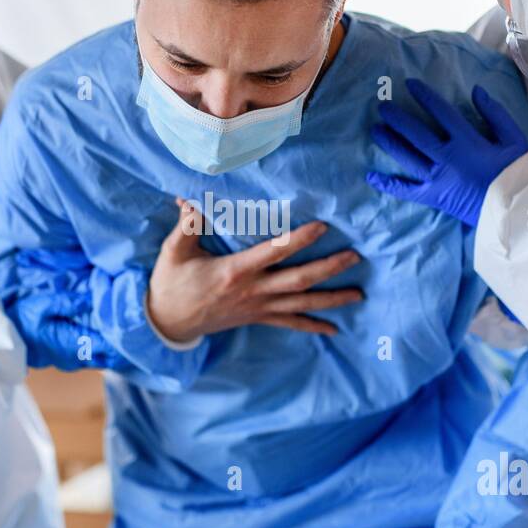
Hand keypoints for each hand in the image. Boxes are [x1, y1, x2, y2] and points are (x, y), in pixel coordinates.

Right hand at [147, 198, 363, 341]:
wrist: (168, 323)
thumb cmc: (171, 283)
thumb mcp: (175, 251)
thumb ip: (188, 225)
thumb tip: (189, 198)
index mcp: (236, 270)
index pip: (274, 252)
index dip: (300, 239)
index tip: (323, 226)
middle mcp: (253, 291)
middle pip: (299, 280)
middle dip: (330, 268)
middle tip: (356, 256)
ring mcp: (258, 308)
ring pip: (301, 304)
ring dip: (332, 299)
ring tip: (359, 294)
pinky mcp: (258, 318)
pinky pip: (290, 324)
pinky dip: (313, 326)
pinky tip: (335, 328)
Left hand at [367, 79, 527, 226]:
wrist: (516, 210)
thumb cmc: (518, 172)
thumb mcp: (514, 138)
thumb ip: (495, 114)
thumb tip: (476, 91)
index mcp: (467, 141)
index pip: (441, 112)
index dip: (425, 96)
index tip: (410, 84)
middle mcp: (448, 157)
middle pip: (416, 133)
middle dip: (398, 118)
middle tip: (382, 106)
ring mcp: (438, 178)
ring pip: (408, 157)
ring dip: (390, 143)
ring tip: (375, 130)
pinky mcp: (434, 196)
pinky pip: (407, 190)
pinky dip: (389, 184)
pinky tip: (371, 177)